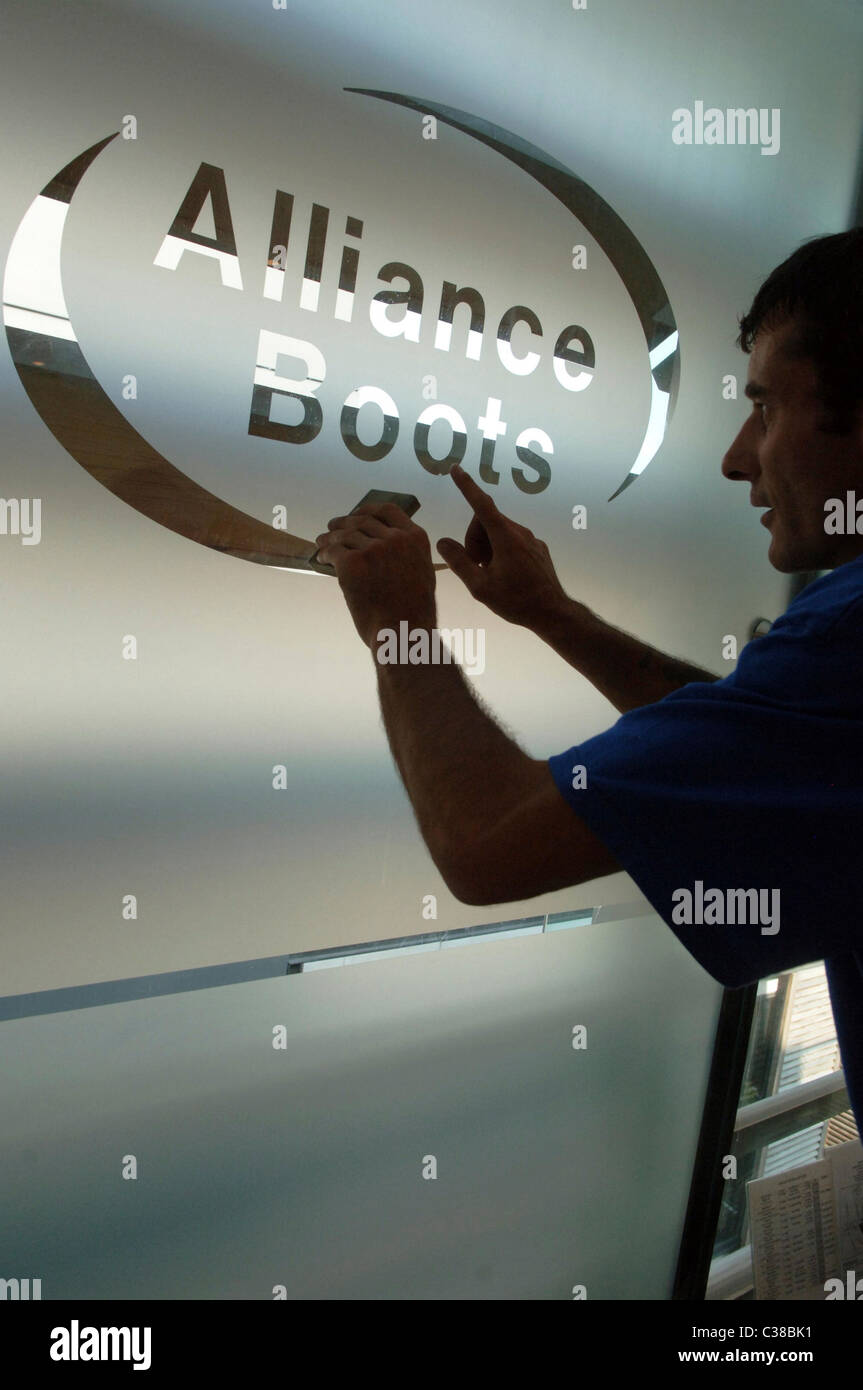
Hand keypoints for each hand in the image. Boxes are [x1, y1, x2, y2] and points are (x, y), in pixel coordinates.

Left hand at [315, 501, 436, 647]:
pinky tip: (321, 557)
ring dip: (330, 537)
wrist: (402, 632)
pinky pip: (334, 551)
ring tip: (321, 542)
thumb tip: (384, 542)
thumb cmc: (412, 612)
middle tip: (332, 527)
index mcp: (415, 538)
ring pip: (345, 535)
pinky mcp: (352, 564)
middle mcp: (395, 539)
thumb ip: (407, 553)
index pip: (388, 511)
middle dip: (344, 522)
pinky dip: (325, 553)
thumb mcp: (422, 572)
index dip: (368, 510)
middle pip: (362, 521)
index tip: (357, 513)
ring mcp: (373, 550)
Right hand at [437, 464, 569, 626]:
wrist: (553, 613)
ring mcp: (531, 539)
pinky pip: (513, 541)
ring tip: (489, 574)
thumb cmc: (515, 601)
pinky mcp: (538, 548)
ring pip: (499, 532)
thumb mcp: (479, 586)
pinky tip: (504, 575)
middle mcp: (519, 532)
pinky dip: (500, 552)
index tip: (456, 469)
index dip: (467, 486)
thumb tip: (442, 542)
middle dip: (474, 538)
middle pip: (486, 522)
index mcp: (505, 537)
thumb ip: (459, 562)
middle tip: (474, 565)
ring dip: (487, 547)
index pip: (481, 504)